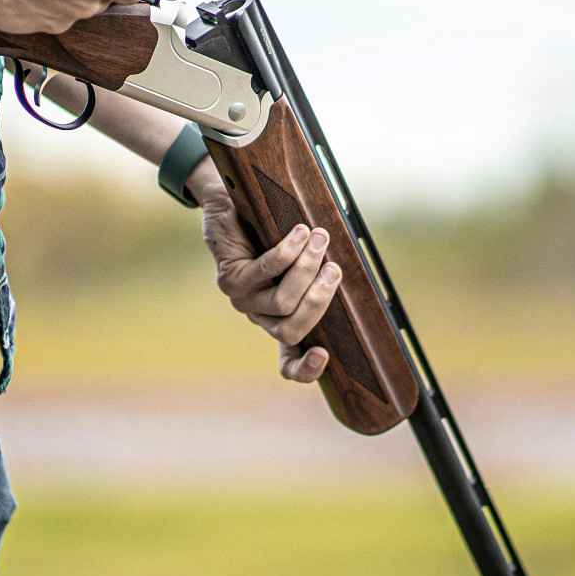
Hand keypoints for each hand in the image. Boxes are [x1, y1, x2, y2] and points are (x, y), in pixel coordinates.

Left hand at [193, 164, 339, 382]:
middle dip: (319, 300)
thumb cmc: (273, 233)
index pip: (290, 365)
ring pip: (281, 302)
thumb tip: (345, 271)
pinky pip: (264, 272)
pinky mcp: (229, 280)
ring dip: (306, 269)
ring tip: (320, 238)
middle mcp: (261, 317)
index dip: (305, 369)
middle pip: (291, 331)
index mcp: (281, 321)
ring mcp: (243, 302)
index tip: (323, 355)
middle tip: (334, 268)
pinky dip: (286, 252)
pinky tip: (299, 232)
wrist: (231, 206)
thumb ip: (319, 273)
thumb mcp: (301, 258)